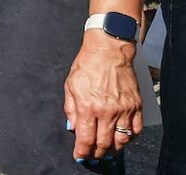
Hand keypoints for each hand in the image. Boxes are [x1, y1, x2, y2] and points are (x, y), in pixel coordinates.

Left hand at [64, 31, 142, 161]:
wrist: (108, 51)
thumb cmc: (87, 65)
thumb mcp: (70, 86)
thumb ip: (70, 109)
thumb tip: (72, 128)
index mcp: (88, 107)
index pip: (85, 138)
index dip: (82, 151)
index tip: (80, 156)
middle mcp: (107, 111)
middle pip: (104, 143)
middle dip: (97, 153)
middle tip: (94, 156)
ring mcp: (124, 110)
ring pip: (121, 140)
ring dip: (114, 149)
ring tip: (107, 150)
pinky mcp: (136, 105)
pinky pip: (136, 129)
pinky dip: (130, 138)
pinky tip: (122, 138)